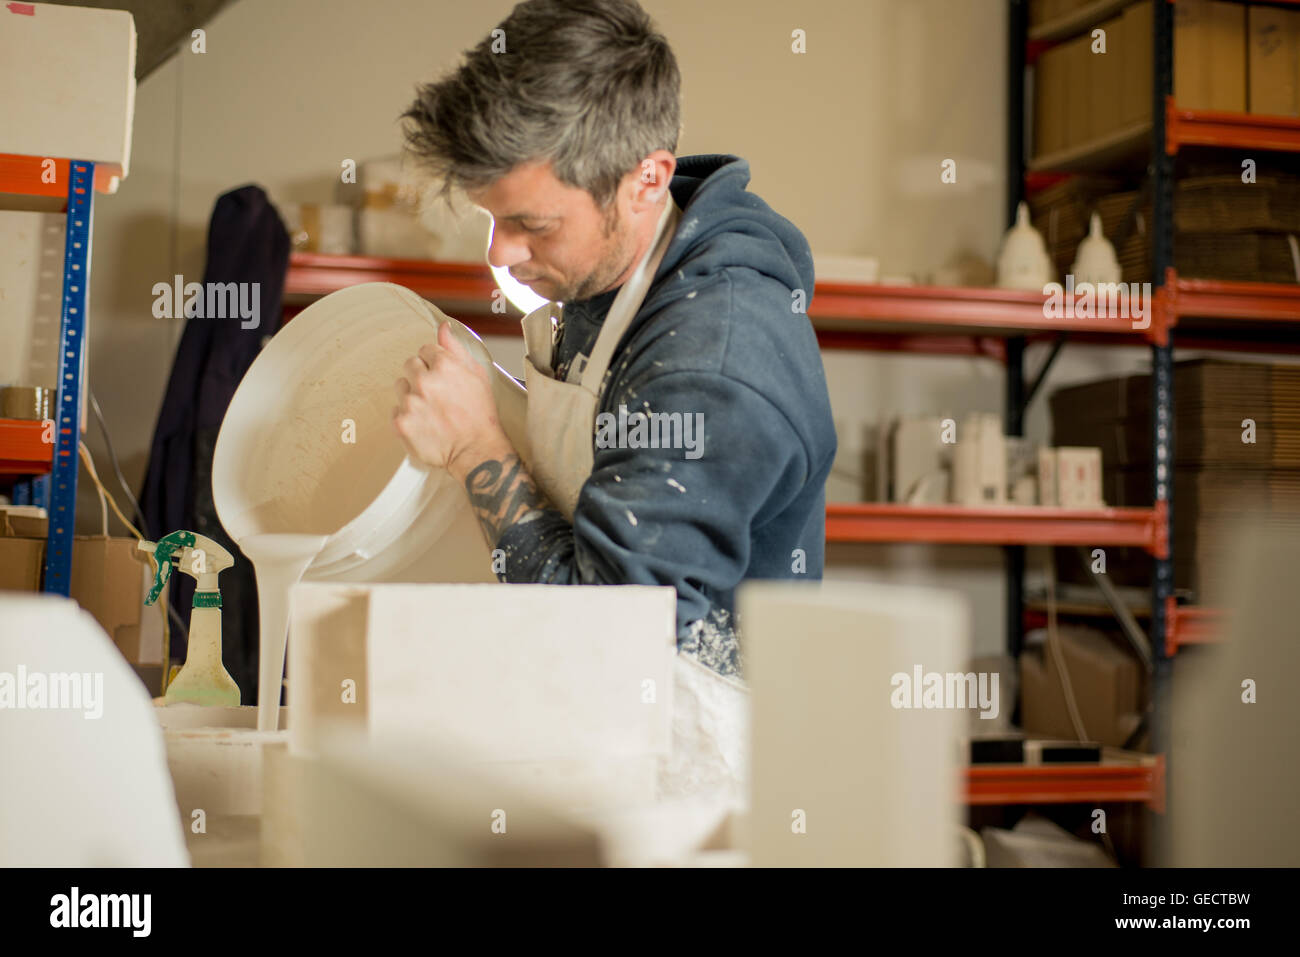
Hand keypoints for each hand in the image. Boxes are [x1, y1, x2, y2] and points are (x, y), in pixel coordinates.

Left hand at [392, 320, 509, 474]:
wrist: (476, 451)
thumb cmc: (480, 415)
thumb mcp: (476, 375)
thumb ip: (456, 349)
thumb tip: (442, 328)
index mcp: (445, 365)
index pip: (425, 350)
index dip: (435, 363)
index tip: (442, 377)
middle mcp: (425, 381)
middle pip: (410, 365)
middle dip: (421, 376)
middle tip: (437, 395)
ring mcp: (411, 403)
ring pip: (400, 387)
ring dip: (412, 395)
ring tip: (431, 411)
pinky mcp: (401, 423)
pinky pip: (395, 410)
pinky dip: (407, 417)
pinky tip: (424, 424)